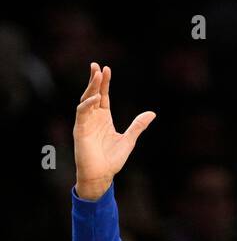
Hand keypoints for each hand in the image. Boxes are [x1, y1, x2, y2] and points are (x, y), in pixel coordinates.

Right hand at [74, 63, 155, 200]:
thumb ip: (138, 125)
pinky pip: (82, 113)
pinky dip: (88, 104)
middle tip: (96, 65)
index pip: (103, 96)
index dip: (105, 83)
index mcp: (103, 119)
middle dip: (95, 80)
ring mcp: (85, 123)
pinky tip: (96, 97)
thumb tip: (152, 113)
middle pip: (93, 94)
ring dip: (91, 88)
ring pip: (86, 100)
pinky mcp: (80, 130)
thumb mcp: (129, 139)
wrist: (102, 175)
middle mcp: (93, 118)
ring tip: (97, 75)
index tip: (107, 69)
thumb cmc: (112, 159)